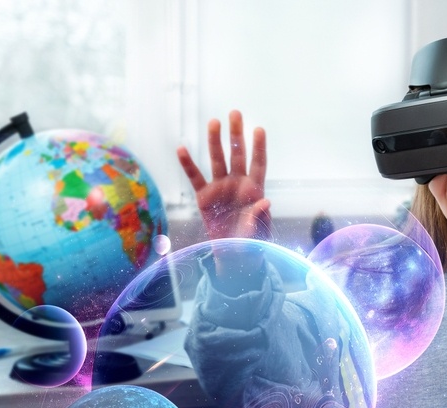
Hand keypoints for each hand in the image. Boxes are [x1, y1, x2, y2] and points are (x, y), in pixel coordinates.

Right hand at [176, 110, 270, 240]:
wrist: (233, 255)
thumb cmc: (252, 243)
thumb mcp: (259, 233)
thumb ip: (260, 218)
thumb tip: (265, 202)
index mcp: (255, 190)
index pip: (258, 164)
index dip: (258, 147)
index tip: (259, 129)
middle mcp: (238, 184)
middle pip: (238, 155)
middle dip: (236, 134)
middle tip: (235, 113)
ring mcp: (220, 188)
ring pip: (217, 160)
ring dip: (215, 141)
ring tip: (214, 122)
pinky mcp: (204, 197)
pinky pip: (195, 178)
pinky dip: (188, 164)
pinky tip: (181, 149)